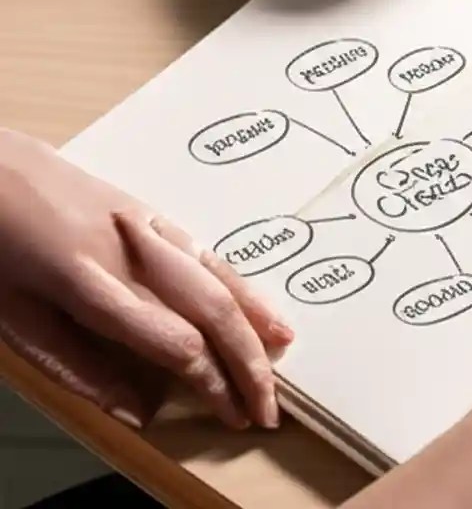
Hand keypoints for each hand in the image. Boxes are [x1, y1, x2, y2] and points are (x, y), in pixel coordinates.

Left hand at [0, 129, 293, 429]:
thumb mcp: (15, 320)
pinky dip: (245, 286)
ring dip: (257, 327)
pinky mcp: (155, 215)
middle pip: (212, 313)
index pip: (175, 343)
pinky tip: (265, 310)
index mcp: (89, 287)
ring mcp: (149, 230)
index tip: (235, 417)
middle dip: (249, 366)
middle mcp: (132, 256)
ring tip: (284, 361)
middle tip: (268, 408)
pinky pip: (211, 255)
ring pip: (220, 280)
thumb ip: (77, 368)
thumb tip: (139, 411)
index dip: (212, 384)